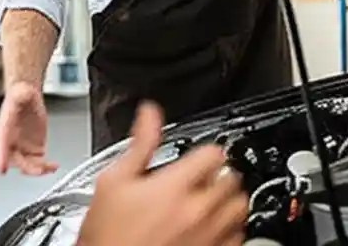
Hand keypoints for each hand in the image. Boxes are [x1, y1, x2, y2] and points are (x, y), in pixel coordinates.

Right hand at [0, 81, 57, 175]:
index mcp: (4, 130)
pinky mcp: (34, 149)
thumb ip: (20, 95)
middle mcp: (12, 142)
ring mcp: (23, 148)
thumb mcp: (20, 93)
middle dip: (26, 167)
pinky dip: (45, 167)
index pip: (1, 146)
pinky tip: (52, 166)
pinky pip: (38, 163)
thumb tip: (22, 92)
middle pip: (16, 161)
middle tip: (37, 169)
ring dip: (38, 170)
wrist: (28, 98)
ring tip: (49, 167)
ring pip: (28, 166)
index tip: (2, 169)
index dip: (1, 158)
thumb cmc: (20, 97)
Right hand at [77, 102, 247, 245]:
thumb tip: (148, 114)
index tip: (198, 156)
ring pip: (240, 208)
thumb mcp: (113, 182)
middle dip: (218, 174)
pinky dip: (230, 229)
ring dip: (229, 200)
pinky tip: (212, 228)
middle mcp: (197, 212)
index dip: (205, 150)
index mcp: (174, 188)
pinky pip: (238, 238)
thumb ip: (139, 144)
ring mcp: (208, 238)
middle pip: (231, 178)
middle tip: (202, 179)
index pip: (213, 153)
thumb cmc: (107, 235)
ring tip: (211, 201)